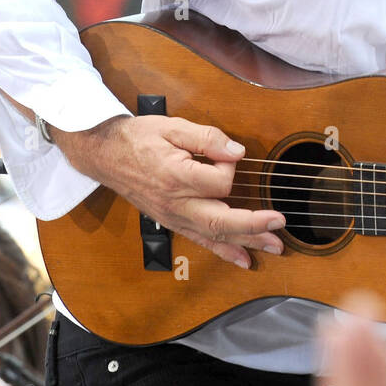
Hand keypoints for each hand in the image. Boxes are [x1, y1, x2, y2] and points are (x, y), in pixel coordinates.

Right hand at [53, 115, 284, 268]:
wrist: (105, 154)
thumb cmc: (138, 138)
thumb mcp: (172, 126)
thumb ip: (207, 138)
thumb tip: (237, 153)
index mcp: (176, 176)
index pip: (219, 182)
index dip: (230, 167)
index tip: (226, 154)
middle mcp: (175, 203)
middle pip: (220, 220)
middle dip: (253, 225)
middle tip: (280, 222)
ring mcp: (173, 217)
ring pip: (214, 235)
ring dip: (247, 242)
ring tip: (275, 246)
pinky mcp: (172, 223)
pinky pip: (201, 241)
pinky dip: (224, 252)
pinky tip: (244, 259)